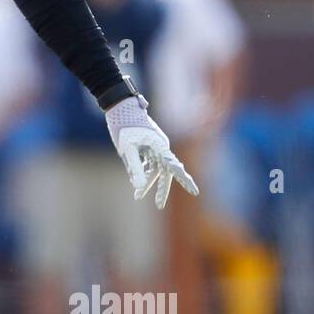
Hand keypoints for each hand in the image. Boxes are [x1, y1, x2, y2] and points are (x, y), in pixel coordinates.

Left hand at [105, 93, 198, 209]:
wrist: (119, 107)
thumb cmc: (124, 126)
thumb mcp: (127, 149)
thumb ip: (134, 167)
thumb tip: (139, 187)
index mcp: (159, 146)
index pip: (174, 167)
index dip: (185, 180)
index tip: (194, 191)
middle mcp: (160, 148)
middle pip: (164, 172)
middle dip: (161, 190)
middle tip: (159, 206)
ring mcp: (153, 147)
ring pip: (154, 169)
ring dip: (147, 183)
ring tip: (137, 197)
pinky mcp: (146, 147)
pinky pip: (147, 164)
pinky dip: (141, 172)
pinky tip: (134, 182)